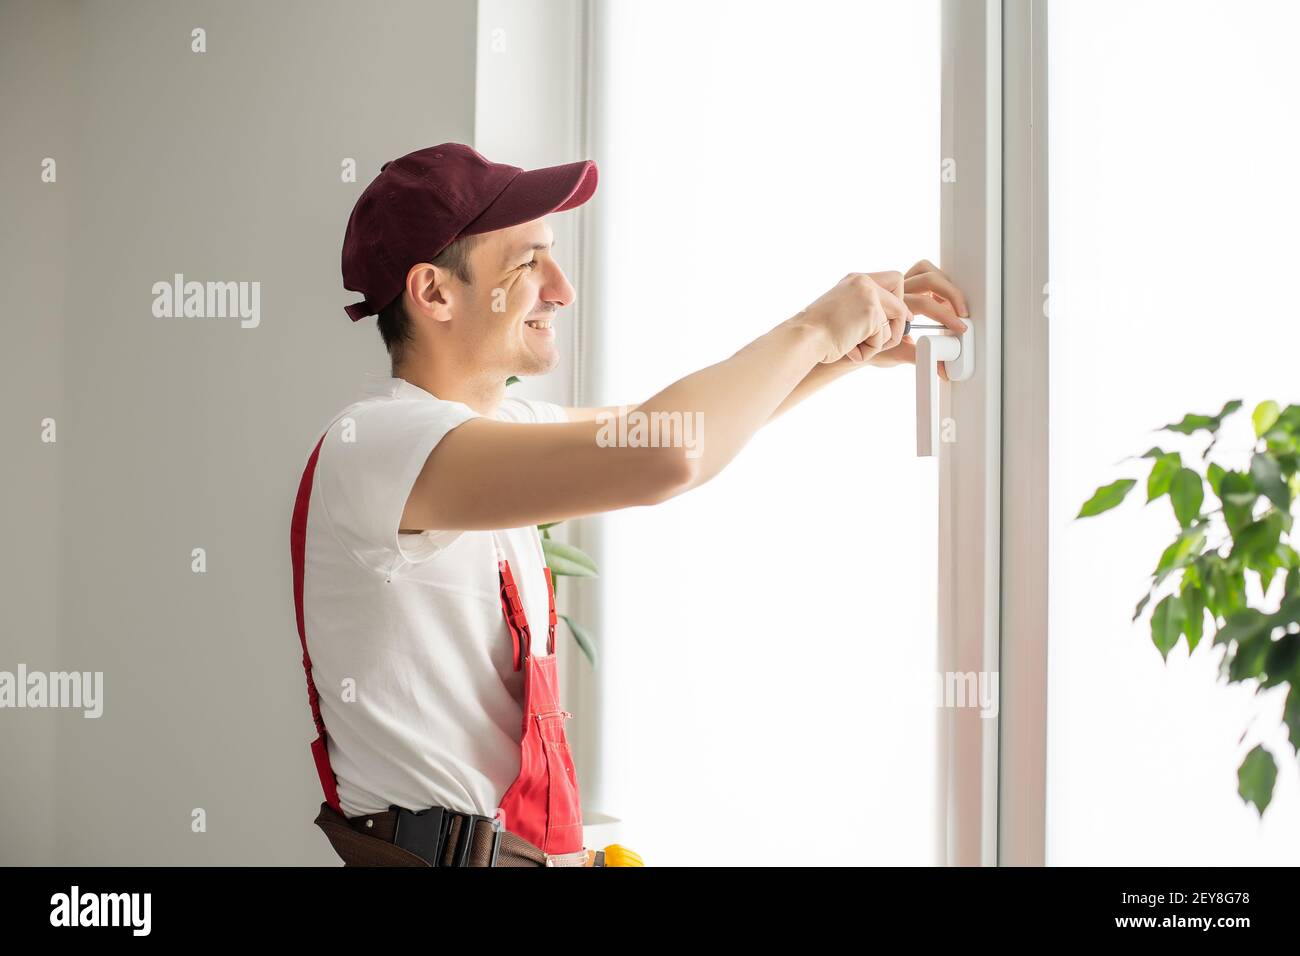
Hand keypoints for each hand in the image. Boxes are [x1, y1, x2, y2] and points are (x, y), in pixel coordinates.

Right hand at [797, 271, 910, 364]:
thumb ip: (868, 309)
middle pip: (901, 301)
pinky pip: (883, 339)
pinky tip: (849, 348)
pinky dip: (868, 350)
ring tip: (854, 345)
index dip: (899, 301)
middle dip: (898, 324)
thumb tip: (906, 321)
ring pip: (895, 324)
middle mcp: (864, 283)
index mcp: (856, 280)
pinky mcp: (872, 313)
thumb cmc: (817, 333)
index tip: (897, 318)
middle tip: (883, 339)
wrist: (803, 337)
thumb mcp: (844, 311)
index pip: (894, 279)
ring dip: (878, 342)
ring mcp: (869, 296)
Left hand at [865, 259, 969, 378]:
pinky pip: (921, 272)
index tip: (960, 328)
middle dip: (951, 295)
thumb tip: (942, 368)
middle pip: (929, 279)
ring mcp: (898, 285)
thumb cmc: (873, 347)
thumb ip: (921, 358)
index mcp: (893, 308)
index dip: (946, 316)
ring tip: (953, 304)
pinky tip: (942, 300)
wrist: (855, 340)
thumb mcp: (897, 354)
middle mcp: (895, 292)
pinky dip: (937, 282)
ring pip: (925, 269)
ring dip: (944, 284)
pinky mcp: (903, 283)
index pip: (925, 304)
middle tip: (963, 313)